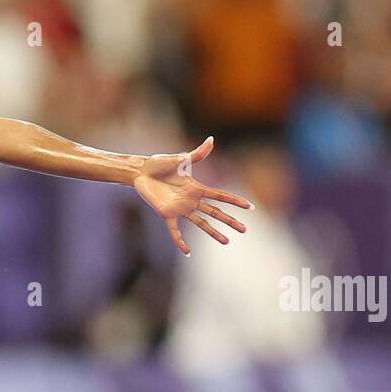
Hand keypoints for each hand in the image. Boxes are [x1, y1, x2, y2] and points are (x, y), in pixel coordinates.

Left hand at [133, 136, 252, 254]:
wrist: (141, 172)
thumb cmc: (159, 163)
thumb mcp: (180, 159)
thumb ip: (197, 154)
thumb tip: (212, 139)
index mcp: (196, 187)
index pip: (220, 196)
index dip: (235, 201)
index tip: (250, 207)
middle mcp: (191, 200)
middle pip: (215, 212)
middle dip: (230, 221)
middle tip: (244, 230)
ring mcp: (180, 209)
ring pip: (201, 224)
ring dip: (214, 233)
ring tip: (226, 242)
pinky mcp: (166, 214)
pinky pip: (174, 231)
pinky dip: (180, 242)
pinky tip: (188, 252)